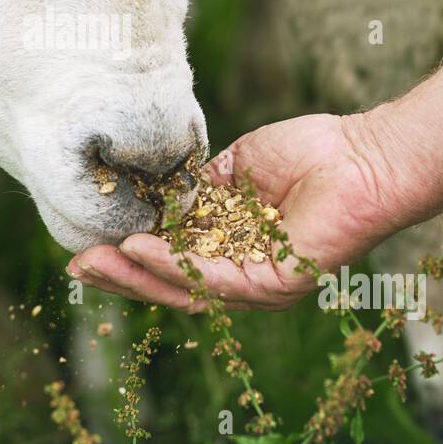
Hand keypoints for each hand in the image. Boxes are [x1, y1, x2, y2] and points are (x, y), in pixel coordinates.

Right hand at [68, 111, 411, 310]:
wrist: (366, 154)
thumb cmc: (313, 153)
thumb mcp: (236, 168)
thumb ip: (199, 187)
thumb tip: (159, 194)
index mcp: (231, 247)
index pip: (170, 261)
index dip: (127, 256)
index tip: (86, 244)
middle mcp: (242, 273)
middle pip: (169, 285)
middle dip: (120, 276)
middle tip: (76, 264)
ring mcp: (259, 283)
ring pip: (185, 290)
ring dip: (136, 275)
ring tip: (96, 260)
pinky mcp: (277, 284)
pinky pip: (216, 281)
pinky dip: (174, 266)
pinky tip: (141, 248)